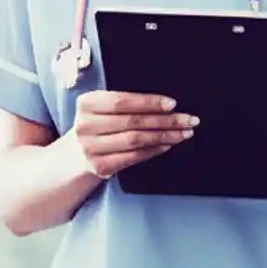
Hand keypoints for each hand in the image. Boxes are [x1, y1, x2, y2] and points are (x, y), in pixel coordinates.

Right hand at [69, 91, 198, 178]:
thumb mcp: (102, 107)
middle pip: (132, 121)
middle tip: (189, 120)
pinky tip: (168, 145)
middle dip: (165, 120)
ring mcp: (91, 147)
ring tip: (185, 133)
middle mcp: (85, 125)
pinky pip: (134, 157)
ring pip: (135, 140)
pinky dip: (154, 150)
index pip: (121, 101)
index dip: (148, 102)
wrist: (76, 153)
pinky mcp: (100, 166)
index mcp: (86, 104)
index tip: (172, 104)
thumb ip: (124, 103)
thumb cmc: (98, 124)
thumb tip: (165, 106)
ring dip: (165, 136)